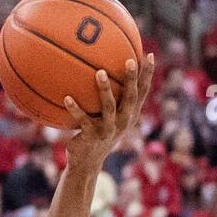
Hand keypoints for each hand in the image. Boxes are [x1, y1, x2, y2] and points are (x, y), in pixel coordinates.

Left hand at [63, 55, 153, 176]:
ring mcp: (108, 130)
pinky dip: (75, 109)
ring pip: (109, 107)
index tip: (150, 55)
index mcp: (130, 115)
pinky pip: (83, 120)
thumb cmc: (96, 133)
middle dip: (131, 79)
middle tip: (130, 61)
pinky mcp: (92, 136)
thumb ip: (111, 98)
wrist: (87, 162)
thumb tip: (103, 68)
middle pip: (131, 98)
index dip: (147, 75)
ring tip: (99, 73)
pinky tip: (66, 98)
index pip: (142, 92)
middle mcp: (123, 122)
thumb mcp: (108, 117)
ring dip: (104, 90)